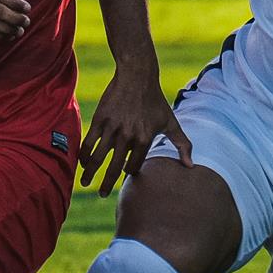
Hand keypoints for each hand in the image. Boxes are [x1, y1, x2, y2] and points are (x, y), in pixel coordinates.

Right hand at [79, 66, 190, 196]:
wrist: (137, 77)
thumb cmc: (156, 101)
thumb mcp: (171, 122)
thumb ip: (182, 145)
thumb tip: (190, 166)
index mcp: (144, 139)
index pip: (133, 166)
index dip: (129, 172)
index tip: (125, 173)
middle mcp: (127, 136)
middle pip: (114, 167)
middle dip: (107, 184)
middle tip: (102, 195)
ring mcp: (112, 128)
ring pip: (98, 157)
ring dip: (90, 173)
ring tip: (85, 183)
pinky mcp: (100, 119)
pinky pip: (89, 142)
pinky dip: (83, 154)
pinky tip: (81, 162)